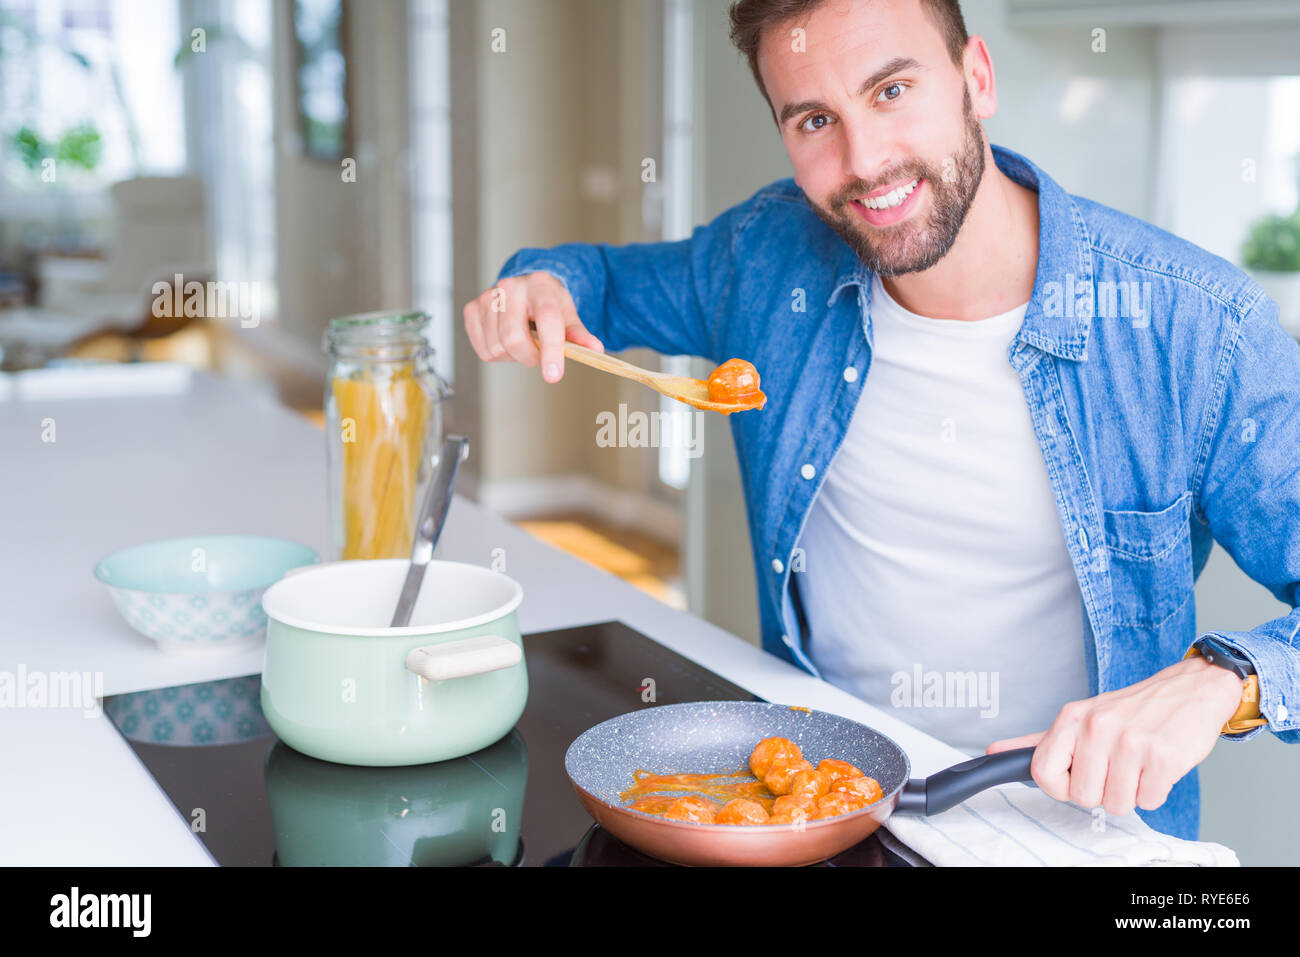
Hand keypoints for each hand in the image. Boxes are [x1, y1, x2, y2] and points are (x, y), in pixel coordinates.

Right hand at [462, 272, 603, 381]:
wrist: (525, 287)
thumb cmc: (548, 303)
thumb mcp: (567, 315)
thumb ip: (579, 334)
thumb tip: (595, 349)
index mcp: (540, 286)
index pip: (546, 319)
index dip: (551, 350)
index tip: (553, 376)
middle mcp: (510, 287)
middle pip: (513, 339)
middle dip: (529, 357)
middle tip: (539, 357)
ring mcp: (487, 297)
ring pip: (497, 347)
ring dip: (513, 355)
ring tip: (522, 341)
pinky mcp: (471, 309)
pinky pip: (483, 349)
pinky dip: (497, 354)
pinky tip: (506, 340)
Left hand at [985, 656, 1243, 816]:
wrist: (1189, 689)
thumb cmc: (1132, 709)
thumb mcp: (1080, 716)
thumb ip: (1038, 740)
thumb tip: (993, 752)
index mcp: (1073, 718)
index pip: (1042, 772)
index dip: (1059, 786)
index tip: (1074, 778)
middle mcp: (1098, 727)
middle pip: (1082, 796)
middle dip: (1101, 791)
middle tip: (1116, 767)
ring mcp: (1131, 741)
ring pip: (1117, 804)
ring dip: (1131, 793)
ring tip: (1138, 765)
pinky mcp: (1163, 756)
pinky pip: (1149, 801)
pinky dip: (1155, 791)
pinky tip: (1157, 766)